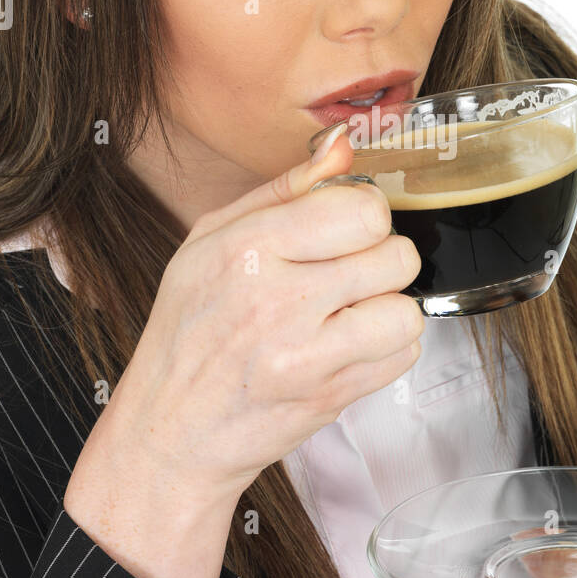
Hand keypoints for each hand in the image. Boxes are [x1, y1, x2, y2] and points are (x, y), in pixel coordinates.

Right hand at [75, 127, 423, 513]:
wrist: (170, 432)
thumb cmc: (189, 331)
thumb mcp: (211, 241)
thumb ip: (284, 189)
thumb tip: (344, 146)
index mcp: (248, 248)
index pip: (361, 209)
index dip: (364, 215)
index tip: (344, 230)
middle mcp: (278, 300)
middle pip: (395, 255)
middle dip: (379, 261)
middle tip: (344, 276)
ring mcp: (307, 356)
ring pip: (407, 310)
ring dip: (386, 309)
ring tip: (346, 315)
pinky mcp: (330, 398)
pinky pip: (404, 357)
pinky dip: (384, 351)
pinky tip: (344, 349)